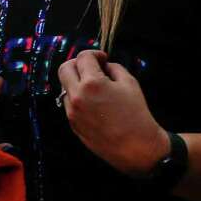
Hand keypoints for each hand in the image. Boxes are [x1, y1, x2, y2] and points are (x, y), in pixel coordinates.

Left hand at [57, 50, 168, 177]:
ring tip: (94, 87)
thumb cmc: (136, 114)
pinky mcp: (72, 124)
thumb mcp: (130, 83)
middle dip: (77, 63)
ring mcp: (72, 111)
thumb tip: (104, 66)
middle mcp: (76, 96)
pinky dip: (78, 97)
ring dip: (76, 81)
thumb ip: (113, 68)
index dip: (94, 54)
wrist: (135, 147)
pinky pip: (69, 103)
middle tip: (91, 67)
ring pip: (65, 87)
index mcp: (91, 83)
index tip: (102, 58)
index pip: (82, 57)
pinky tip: (93, 102)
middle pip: (64, 69)